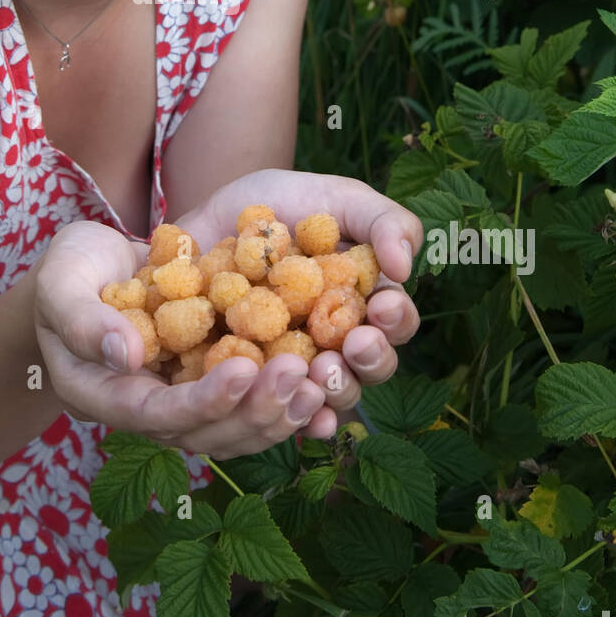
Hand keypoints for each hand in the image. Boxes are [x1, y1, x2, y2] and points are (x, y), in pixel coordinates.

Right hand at [32, 220, 339, 459]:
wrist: (89, 266)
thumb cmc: (68, 269)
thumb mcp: (62, 281)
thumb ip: (85, 319)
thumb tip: (125, 355)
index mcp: (103, 396)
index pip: (158, 415)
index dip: (204, 400)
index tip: (244, 369)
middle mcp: (146, 412)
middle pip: (206, 434)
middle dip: (256, 409)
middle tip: (301, 373)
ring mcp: (181, 401)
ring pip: (235, 429)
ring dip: (281, 411)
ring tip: (322, 380)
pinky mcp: (209, 383)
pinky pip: (250, 404)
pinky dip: (286, 399)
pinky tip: (325, 380)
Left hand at [174, 169, 422, 440]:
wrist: (211, 214)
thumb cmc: (281, 203)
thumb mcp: (338, 197)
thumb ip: (382, 222)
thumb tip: (404, 268)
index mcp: (364, 302)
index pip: (394, 322)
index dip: (395, 319)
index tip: (382, 305)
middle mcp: (336, 341)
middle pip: (368, 368)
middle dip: (369, 360)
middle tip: (355, 344)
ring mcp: (294, 364)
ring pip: (327, 395)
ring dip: (334, 389)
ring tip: (320, 370)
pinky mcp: (251, 380)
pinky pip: (276, 412)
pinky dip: (293, 420)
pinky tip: (301, 418)